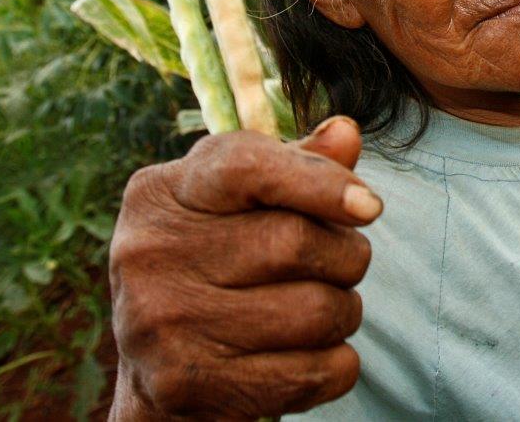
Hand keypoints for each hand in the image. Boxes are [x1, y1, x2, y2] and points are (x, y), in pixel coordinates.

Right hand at [108, 116, 382, 419]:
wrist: (158, 372)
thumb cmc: (218, 264)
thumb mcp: (244, 202)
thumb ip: (299, 164)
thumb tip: (346, 132)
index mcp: (162, 192)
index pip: (246, 167)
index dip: (320, 182)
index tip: (370, 207)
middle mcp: (149, 253)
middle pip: (295, 241)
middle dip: (346, 255)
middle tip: (344, 263)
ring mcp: (161, 324)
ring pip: (316, 311)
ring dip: (345, 312)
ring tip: (324, 310)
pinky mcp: (186, 387)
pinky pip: (314, 373)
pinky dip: (337, 365)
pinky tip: (313, 355)